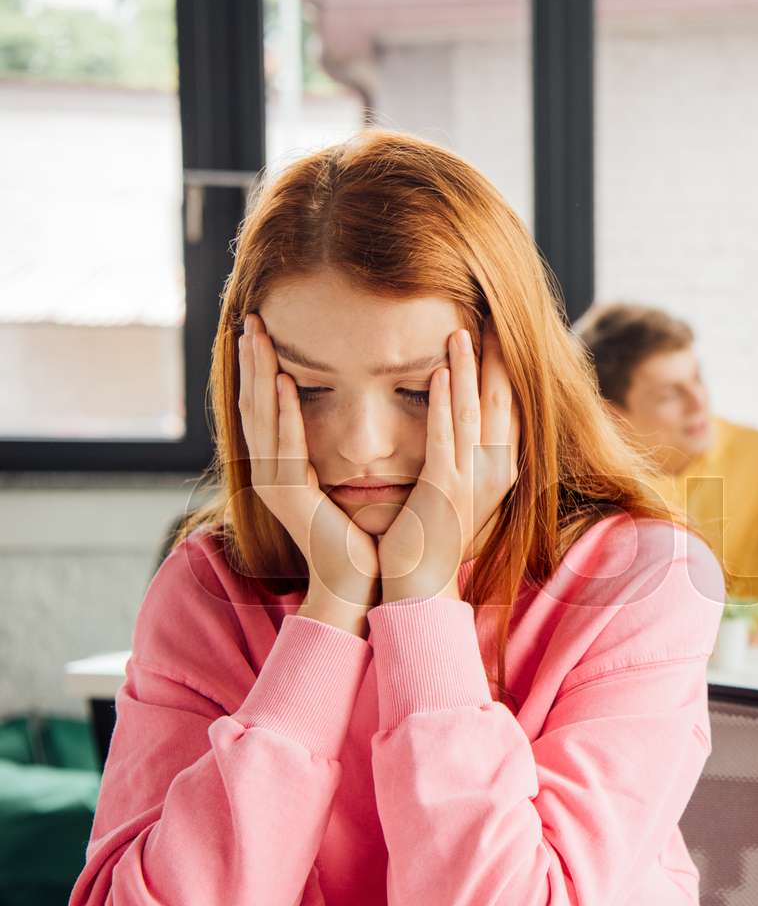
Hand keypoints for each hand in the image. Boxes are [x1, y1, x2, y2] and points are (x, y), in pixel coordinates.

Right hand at [237, 314, 378, 617]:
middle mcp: (271, 474)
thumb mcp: (344, 488)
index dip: (260, 370)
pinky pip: (286, 448)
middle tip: (250, 320)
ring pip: (262, 419)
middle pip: (254, 406)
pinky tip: (282, 382)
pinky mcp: (292, 498)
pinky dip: (284, 414)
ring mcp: (277, 486)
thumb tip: (348, 427)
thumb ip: (336, 458)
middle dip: (252, 362)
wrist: (358, 585)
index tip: (262, 332)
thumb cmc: (360, 540)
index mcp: (283, 470)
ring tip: (258, 337)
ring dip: (260, 375)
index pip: (266, 409)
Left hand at [378, 327, 519, 602]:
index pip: (507, 408)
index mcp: (498, 471)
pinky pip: (448, 438)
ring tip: (466, 329)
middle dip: (496, 359)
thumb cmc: (429, 544)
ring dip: (471, 369)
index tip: (496, 332)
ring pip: (477, 412)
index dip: (503, 369)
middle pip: (501, 403)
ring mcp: (472, 481)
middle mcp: (494, 472)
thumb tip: (454, 429)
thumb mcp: (451, 494)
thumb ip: (458, 461)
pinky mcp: (445, 490)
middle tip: (491, 315)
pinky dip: (447, 403)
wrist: (418, 591)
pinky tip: (444, 373)